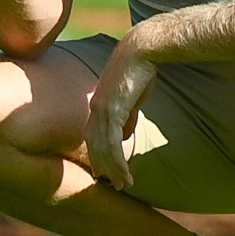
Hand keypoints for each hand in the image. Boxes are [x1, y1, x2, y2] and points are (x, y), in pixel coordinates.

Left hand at [83, 35, 158, 190]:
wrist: (141, 50)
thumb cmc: (139, 70)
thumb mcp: (132, 98)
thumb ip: (127, 116)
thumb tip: (125, 135)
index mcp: (98, 105)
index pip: (93, 136)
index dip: (97, 154)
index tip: (102, 171)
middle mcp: (95, 109)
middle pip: (95, 145)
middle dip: (104, 166)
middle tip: (114, 184)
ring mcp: (102, 110)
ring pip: (104, 148)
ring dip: (114, 169)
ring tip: (125, 184)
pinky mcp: (113, 110)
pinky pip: (113, 142)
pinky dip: (118, 160)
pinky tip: (126, 172)